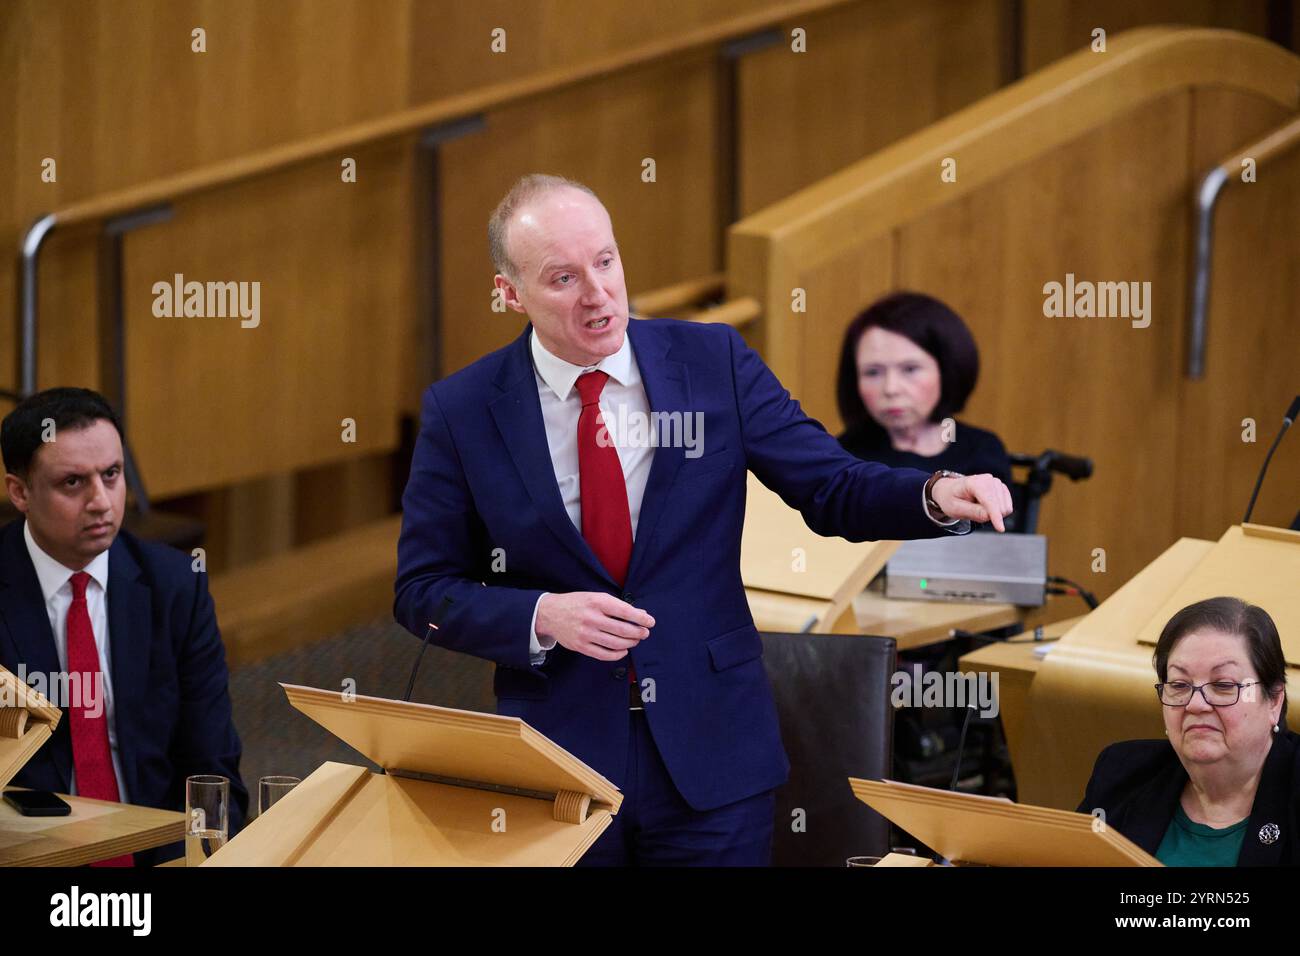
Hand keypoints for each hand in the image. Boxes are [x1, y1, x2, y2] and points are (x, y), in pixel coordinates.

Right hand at [536, 592, 653, 661]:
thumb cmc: (576, 603)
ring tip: (635, 640)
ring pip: (615, 643)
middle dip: (638, 632)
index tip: (650, 622)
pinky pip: (604, 654)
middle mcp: (591, 618)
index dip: (641, 618)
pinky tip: (623, 650)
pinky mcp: (581, 646)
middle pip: (623, 630)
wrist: (550, 613)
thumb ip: (617, 605)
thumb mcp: (596, 597)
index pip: (625, 611)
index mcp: (597, 602)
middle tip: (645, 633)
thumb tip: (640, 613)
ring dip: (630, 643)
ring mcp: (585, 634)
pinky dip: (617, 654)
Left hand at [930, 473, 1013, 531]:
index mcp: (974, 483)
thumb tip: (989, 516)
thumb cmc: (951, 499)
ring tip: (977, 507)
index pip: (990, 502)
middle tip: (973, 511)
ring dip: (993, 514)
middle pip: (1000, 508)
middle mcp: (988, 480)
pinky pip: (1007, 507)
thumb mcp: (955, 509)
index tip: (1000, 529)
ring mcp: (996, 482)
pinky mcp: (1001, 488)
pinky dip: (997, 511)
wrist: (950, 490)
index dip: (996, 516)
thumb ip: (973, 512)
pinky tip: (985, 506)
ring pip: (1005, 508)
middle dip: (989, 516)